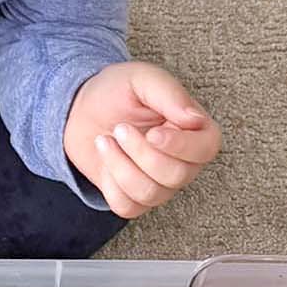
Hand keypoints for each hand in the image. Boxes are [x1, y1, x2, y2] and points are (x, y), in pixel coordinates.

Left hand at [64, 62, 221, 218]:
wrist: (80, 109)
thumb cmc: (118, 91)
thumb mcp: (143, 79)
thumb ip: (170, 95)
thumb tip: (195, 120)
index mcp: (194, 129)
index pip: (206, 149)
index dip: (181, 147)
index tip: (153, 133)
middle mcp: (184, 161)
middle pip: (176, 176)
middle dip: (141, 153)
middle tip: (120, 128)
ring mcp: (160, 184)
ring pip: (150, 193)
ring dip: (120, 166)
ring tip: (106, 140)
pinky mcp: (134, 198)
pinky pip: (127, 206)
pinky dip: (110, 183)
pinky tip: (106, 159)